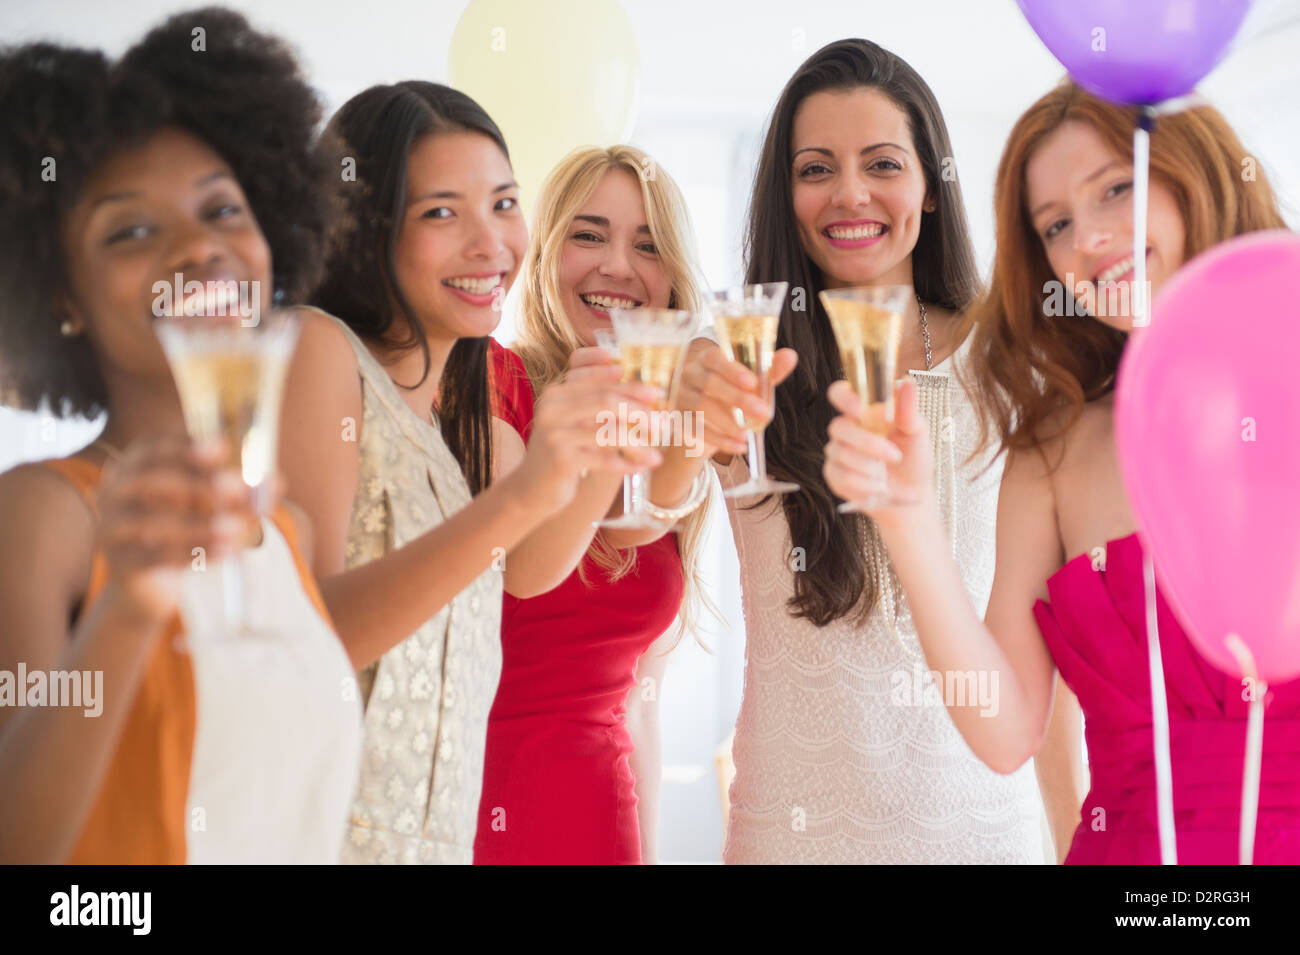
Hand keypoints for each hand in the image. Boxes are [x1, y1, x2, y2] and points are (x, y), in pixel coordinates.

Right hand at [96, 436, 255, 622]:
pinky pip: (158, 557)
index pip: (153, 447)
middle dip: (196, 482)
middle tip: (235, 486)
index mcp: (133, 467)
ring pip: (154, 523)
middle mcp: (114, 493)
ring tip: (236, 528)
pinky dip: (195, 553)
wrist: (154, 584)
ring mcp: (112, 530)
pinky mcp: (122, 565)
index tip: (221, 446)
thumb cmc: (183, 530)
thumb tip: (276, 481)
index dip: (185, 445)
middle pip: (150, 480)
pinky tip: (228, 552)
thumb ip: (240, 492)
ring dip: (200, 524)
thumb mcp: (210, 506)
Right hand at [511, 354, 662, 514]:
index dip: (626, 382)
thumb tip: (643, 395)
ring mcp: (555, 433)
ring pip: (609, 430)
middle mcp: (552, 408)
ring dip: (639, 442)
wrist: (531, 489)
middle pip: (606, 400)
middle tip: (663, 422)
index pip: (592, 376)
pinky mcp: (561, 459)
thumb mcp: (574, 423)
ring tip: (657, 453)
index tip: (653, 391)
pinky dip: (627, 463)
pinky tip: (642, 467)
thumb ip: (596, 405)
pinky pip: (604, 458)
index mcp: (555, 393)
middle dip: (639, 410)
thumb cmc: (562, 452)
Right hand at [676, 338, 797, 455]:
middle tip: (764, 413)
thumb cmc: (731, 391)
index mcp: (707, 359)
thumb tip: (791, 356)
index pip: (714, 358)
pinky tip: (739, 446)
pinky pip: (696, 430)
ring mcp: (680, 397)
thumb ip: (769, 370)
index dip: (732, 370)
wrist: (705, 418)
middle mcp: (689, 374)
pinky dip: (719, 440)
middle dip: (738, 399)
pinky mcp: (678, 419)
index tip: (753, 382)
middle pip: (709, 384)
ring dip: (727, 423)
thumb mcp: (751, 381)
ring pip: (701, 408)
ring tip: (747, 436)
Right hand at [823, 378, 935, 526]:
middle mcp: (847, 429)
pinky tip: (877, 487)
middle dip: (868, 444)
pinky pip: (842, 477)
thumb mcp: (917, 433)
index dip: (843, 397)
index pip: (840, 394)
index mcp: (864, 412)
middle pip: (838, 427)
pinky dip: (864, 485)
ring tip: (886, 474)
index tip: (858, 408)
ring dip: (870, 467)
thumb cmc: (914, 459)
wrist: (912, 494)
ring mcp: (837, 452)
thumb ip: (908, 410)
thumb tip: (907, 382)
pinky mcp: (834, 475)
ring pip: (840, 453)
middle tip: (894, 456)